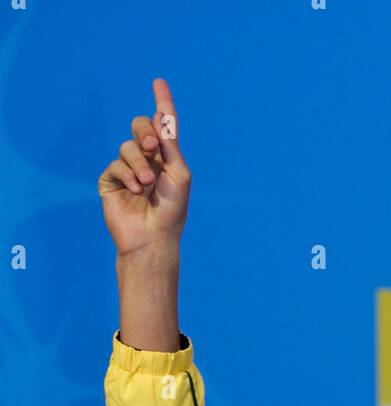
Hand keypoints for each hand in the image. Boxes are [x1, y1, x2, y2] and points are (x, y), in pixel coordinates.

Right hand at [98, 78, 190, 256]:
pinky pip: (115, 164)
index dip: (162, 103)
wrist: (153, 238)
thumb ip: (170, 146)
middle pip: (140, 126)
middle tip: (154, 147)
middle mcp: (146, 160)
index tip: (159, 82)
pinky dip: (127, 174)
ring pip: (127, 146)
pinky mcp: (110, 181)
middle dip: (146, 132)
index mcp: (166, 158)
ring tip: (147, 183)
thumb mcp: (178, 174)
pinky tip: (136, 189)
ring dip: (140, 163)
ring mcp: (127, 170)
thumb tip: (161, 117)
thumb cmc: (171, 211)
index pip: (162, 125)